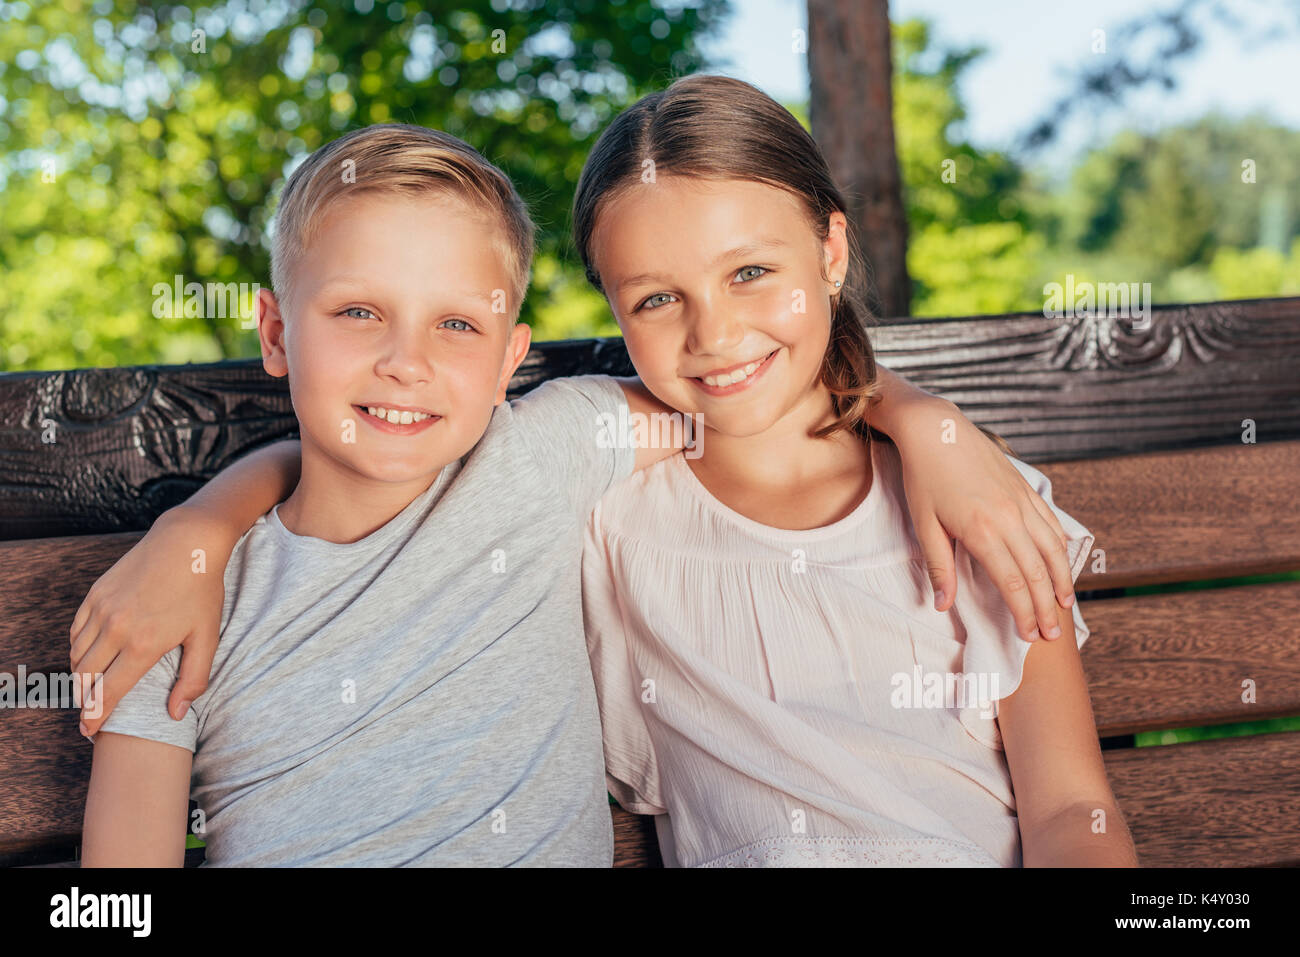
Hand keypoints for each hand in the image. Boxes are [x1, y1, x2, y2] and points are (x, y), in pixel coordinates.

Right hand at [70, 505, 225, 733]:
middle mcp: (116, 629)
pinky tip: (90, 657)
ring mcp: (102, 610)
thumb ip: (193, 679)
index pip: (108, 692)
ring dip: (81, 676)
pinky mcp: (95, 594)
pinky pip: (76, 632)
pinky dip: (79, 649)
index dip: (95, 716)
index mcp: (143, 645)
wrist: (186, 543)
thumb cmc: (202, 591)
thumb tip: (176, 714)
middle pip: (86, 678)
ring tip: (91, 688)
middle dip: (84, 700)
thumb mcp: (207, 637)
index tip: (89, 731)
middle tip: (89, 713)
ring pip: (78, 656)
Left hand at [893, 399, 1076, 642]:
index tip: (1028, 636)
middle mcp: (1009, 518)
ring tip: (1065, 607)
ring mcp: (1022, 502)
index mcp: (982, 532)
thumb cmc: (924, 477)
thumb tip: (942, 606)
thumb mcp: (924, 525)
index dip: (1024, 613)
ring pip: (1053, 549)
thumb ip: (939, 567)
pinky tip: (1063, 564)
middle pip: (1038, 573)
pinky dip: (1061, 548)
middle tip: (1052, 635)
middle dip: (1046, 608)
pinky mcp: (1026, 489)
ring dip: (1062, 581)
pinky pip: (1051, 523)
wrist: (936, 429)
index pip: (1013, 584)